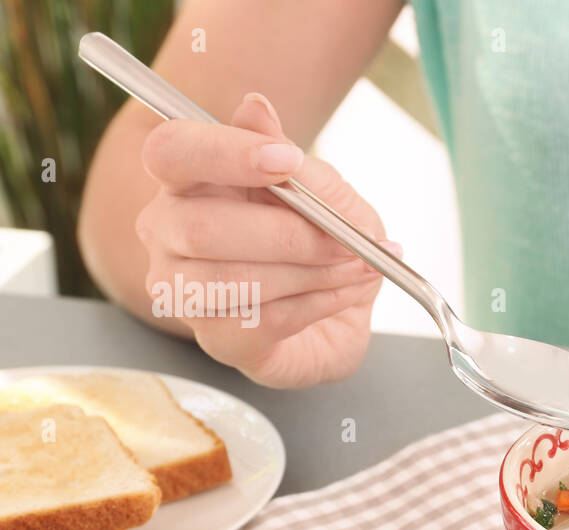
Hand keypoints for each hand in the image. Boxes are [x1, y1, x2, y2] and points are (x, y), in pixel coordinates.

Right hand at [135, 92, 397, 387]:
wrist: (345, 311)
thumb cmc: (322, 244)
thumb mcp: (327, 194)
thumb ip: (291, 161)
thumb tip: (255, 108)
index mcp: (188, 182)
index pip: (172, 154)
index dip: (223, 154)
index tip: (285, 161)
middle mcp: (168, 234)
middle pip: (200, 227)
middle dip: (290, 234)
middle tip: (348, 240)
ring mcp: (185, 292)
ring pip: (233, 281)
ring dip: (312, 273)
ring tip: (359, 266)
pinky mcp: (219, 340)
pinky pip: (265, 320)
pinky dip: (320, 302)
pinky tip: (348, 292)